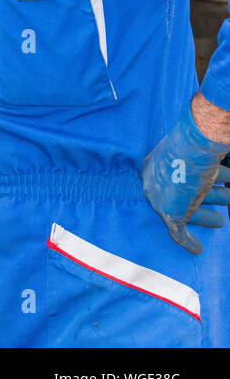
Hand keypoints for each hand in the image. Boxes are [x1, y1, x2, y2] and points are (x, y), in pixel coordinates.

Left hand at [142, 102, 229, 253]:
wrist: (189, 151)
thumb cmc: (192, 142)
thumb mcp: (191, 144)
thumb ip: (195, 147)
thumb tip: (215, 129)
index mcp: (155, 163)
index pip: (169, 179)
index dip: (189, 185)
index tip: (199, 187)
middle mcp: (155, 181)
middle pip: (182, 195)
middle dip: (206, 201)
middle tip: (224, 203)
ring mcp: (161, 198)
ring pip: (191, 211)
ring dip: (209, 216)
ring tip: (223, 218)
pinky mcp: (170, 214)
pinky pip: (178, 233)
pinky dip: (188, 242)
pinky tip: (198, 250)